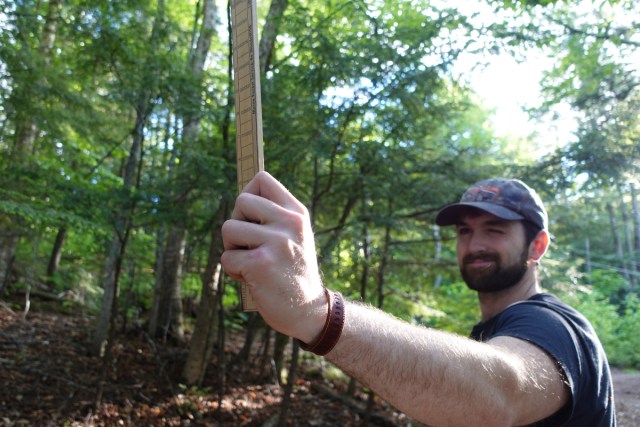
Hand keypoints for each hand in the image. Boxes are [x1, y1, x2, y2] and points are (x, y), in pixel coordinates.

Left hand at [221, 172, 326, 341]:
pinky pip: (227, 257)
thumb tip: (241, 200)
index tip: (251, 216)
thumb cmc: (293, 272)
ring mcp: (276, 242)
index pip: (262, 180)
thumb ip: (273, 216)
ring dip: (233, 249)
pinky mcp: (260, 263)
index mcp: (296, 213)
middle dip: (237, 223)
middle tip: (251, 245)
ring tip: (252, 263)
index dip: (248, 196)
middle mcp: (289, 223)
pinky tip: (254, 279)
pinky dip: (234, 271)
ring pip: (228, 229)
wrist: (309, 311)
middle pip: (241, 201)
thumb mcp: (294, 237)